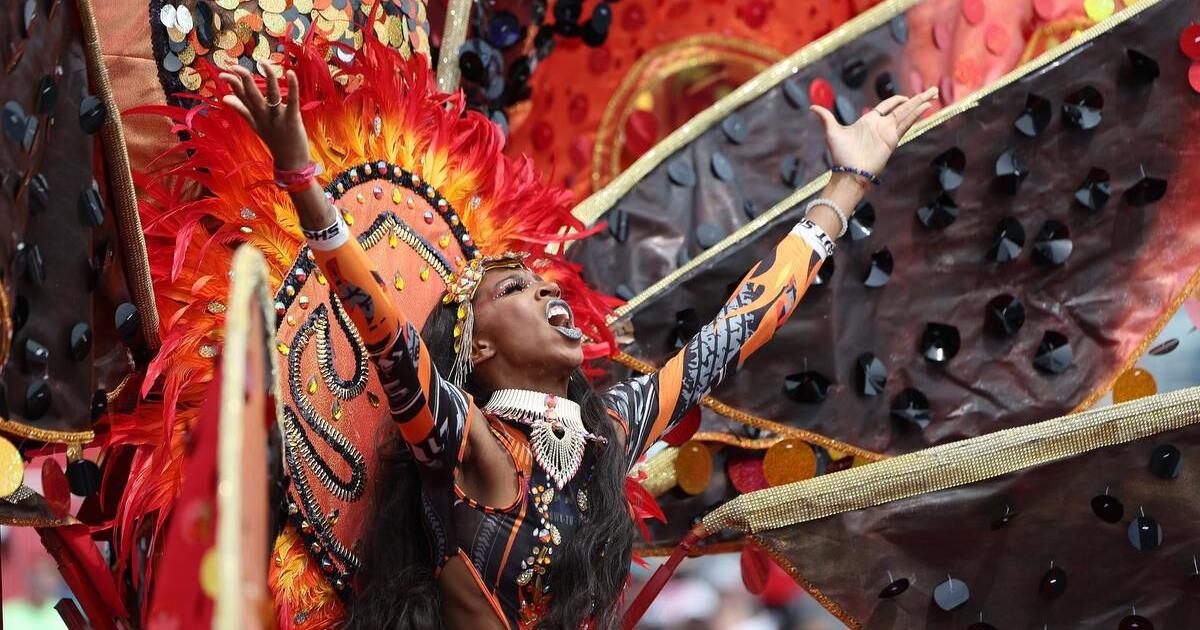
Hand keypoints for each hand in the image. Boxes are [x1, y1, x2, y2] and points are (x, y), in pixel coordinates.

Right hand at [219, 62, 309, 169]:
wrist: (290, 161)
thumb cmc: (274, 140)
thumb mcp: (255, 126)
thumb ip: (242, 110)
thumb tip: (225, 98)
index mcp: (254, 116)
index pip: (241, 96)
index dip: (232, 84)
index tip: (223, 72)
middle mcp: (263, 115)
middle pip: (251, 94)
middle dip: (242, 79)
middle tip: (234, 66)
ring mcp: (277, 117)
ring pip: (271, 93)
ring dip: (267, 76)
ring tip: (262, 62)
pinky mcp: (292, 118)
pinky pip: (292, 100)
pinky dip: (292, 87)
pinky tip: (290, 73)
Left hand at [810, 87, 938, 177]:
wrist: (849, 172)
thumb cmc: (840, 154)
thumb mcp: (832, 131)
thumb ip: (825, 117)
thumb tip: (811, 107)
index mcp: (869, 120)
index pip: (887, 106)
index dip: (897, 100)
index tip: (907, 96)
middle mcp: (881, 125)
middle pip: (903, 108)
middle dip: (916, 99)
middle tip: (932, 90)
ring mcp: (889, 132)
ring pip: (908, 113)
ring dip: (921, 103)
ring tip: (934, 93)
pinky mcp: (893, 139)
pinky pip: (907, 123)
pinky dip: (916, 114)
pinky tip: (926, 106)